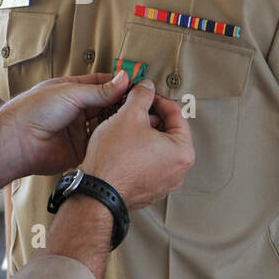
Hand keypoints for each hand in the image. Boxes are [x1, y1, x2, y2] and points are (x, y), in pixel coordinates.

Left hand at [0, 71, 134, 178]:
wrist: (19, 142)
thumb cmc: (34, 110)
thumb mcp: (71, 93)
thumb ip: (99, 90)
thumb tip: (123, 79)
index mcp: (72, 91)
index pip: (103, 84)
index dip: (121, 84)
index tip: (140, 84)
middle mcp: (77, 110)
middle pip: (107, 105)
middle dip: (124, 104)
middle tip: (145, 103)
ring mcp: (79, 130)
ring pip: (107, 125)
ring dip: (121, 122)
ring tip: (141, 119)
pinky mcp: (80, 150)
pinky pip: (101, 144)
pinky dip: (114, 140)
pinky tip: (127, 136)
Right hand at [81, 79, 193, 210]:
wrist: (96, 191)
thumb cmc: (114, 160)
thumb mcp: (129, 115)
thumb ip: (142, 95)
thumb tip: (146, 87)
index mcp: (182, 152)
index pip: (176, 114)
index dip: (157, 99)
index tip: (146, 95)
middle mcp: (178, 171)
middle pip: (168, 132)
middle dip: (150, 118)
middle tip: (133, 112)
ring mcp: (163, 184)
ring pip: (157, 149)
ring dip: (143, 136)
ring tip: (125, 130)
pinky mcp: (148, 191)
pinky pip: (147, 165)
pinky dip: (137, 154)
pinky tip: (121, 149)